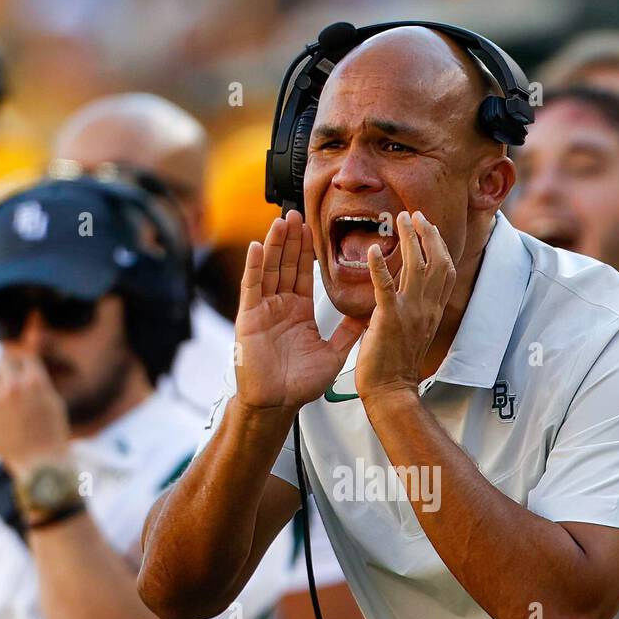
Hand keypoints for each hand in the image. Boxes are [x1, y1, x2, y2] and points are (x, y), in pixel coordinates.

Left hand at [0, 352, 70, 475]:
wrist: (42, 465)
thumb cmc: (53, 436)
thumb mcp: (54, 404)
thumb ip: (39, 384)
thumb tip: (25, 370)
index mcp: (36, 382)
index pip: (24, 357)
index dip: (23, 362)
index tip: (21, 367)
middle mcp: (15, 387)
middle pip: (2, 361)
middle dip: (6, 366)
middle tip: (6, 373)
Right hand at [235, 209, 362, 410]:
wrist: (278, 403)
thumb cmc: (300, 384)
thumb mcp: (333, 353)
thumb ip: (348, 331)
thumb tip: (369, 313)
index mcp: (299, 312)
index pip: (304, 274)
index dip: (308, 252)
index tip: (313, 229)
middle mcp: (280, 307)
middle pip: (286, 266)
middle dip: (292, 241)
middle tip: (298, 215)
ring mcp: (263, 310)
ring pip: (269, 270)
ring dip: (274, 245)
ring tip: (282, 221)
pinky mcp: (248, 318)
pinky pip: (252, 288)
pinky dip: (253, 267)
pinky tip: (256, 247)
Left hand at [355, 210, 455, 402]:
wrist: (391, 390)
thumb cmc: (395, 364)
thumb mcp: (412, 330)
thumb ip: (411, 308)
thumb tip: (402, 291)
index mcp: (431, 311)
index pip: (445, 270)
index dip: (439, 245)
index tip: (428, 226)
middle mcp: (426, 308)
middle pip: (437, 262)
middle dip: (428, 234)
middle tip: (415, 215)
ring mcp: (410, 313)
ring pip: (417, 267)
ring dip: (410, 239)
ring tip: (401, 219)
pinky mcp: (389, 319)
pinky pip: (386, 288)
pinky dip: (380, 267)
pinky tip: (372, 250)